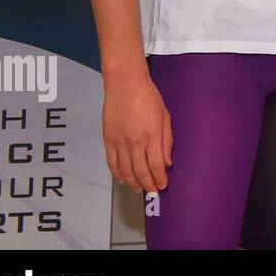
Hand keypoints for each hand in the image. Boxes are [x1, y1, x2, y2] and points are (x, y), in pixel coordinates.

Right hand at [102, 71, 172, 192]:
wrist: (125, 84)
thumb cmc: (148, 96)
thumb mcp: (165, 117)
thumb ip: (167, 141)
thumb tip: (167, 162)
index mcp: (152, 135)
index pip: (156, 165)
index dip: (159, 179)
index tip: (162, 185)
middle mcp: (135, 141)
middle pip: (141, 171)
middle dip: (148, 184)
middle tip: (152, 191)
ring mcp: (120, 142)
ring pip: (125, 170)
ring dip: (132, 182)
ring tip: (138, 188)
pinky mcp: (108, 139)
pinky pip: (111, 162)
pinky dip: (117, 173)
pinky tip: (122, 179)